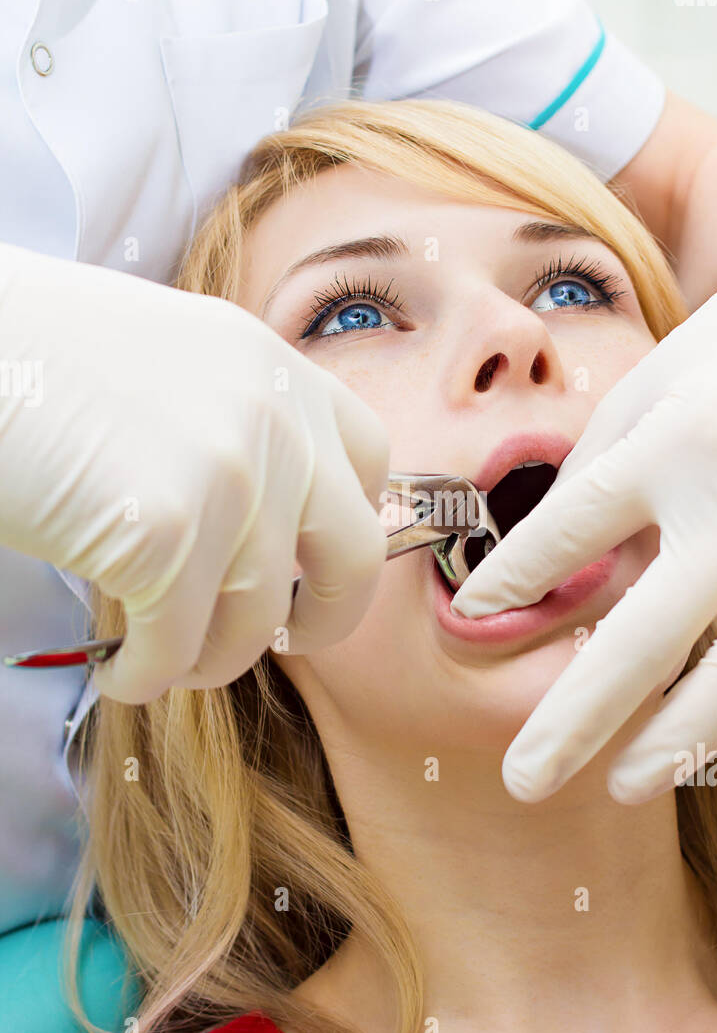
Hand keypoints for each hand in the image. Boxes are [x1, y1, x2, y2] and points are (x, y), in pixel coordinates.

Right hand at [0, 245, 388, 702]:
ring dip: (208, 659)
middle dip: (325, 619)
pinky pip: (177, 647)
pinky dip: (148, 676)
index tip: (313, 565)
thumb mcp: (168, 362)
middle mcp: (274, 419)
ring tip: (162, 661)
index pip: (367, 459)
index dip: (348, 525)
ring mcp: (230, 477)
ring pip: (254, 623)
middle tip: (281, 642)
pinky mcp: (168, 535)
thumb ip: (232, 422)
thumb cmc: (33, 356)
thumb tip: (258, 522)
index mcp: (275, 367)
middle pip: (353, 556)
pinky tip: (121, 672)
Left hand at [451, 202, 716, 803]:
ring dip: (684, 739)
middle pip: (653, 629)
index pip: (577, 527)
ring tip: (626, 784)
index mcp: (674, 444)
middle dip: (583, 715)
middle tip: (527, 779)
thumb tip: (542, 578)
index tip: (469, 620)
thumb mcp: (648, 398)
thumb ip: (598, 486)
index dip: (519, 578)